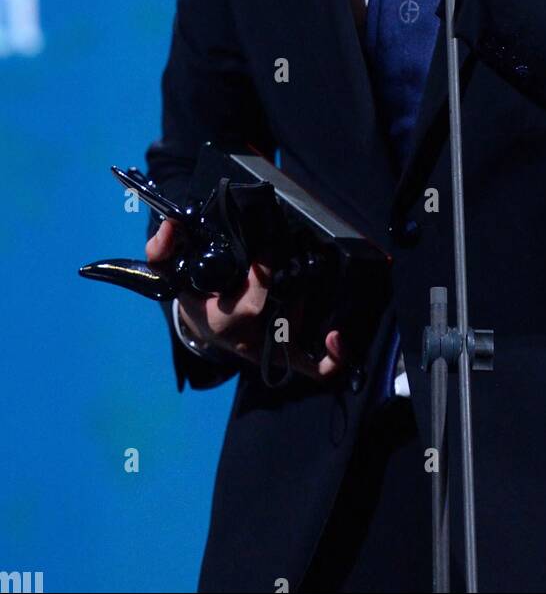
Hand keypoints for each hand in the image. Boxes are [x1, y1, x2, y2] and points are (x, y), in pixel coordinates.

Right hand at [145, 219, 344, 379]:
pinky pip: (314, 367)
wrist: (205, 329)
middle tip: (287, 260)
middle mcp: (254, 339)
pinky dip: (330, 359)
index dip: (267, 271)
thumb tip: (170, 226)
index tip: (268, 246)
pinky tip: (336, 338)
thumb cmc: (195, 299)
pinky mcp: (287, 356)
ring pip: (302, 322)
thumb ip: (161, 251)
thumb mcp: (171, 276)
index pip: (258, 298)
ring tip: (294, 279)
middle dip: (293, 284)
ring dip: (303, 300)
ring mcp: (273, 350)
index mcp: (228, 321)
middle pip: (289, 309)